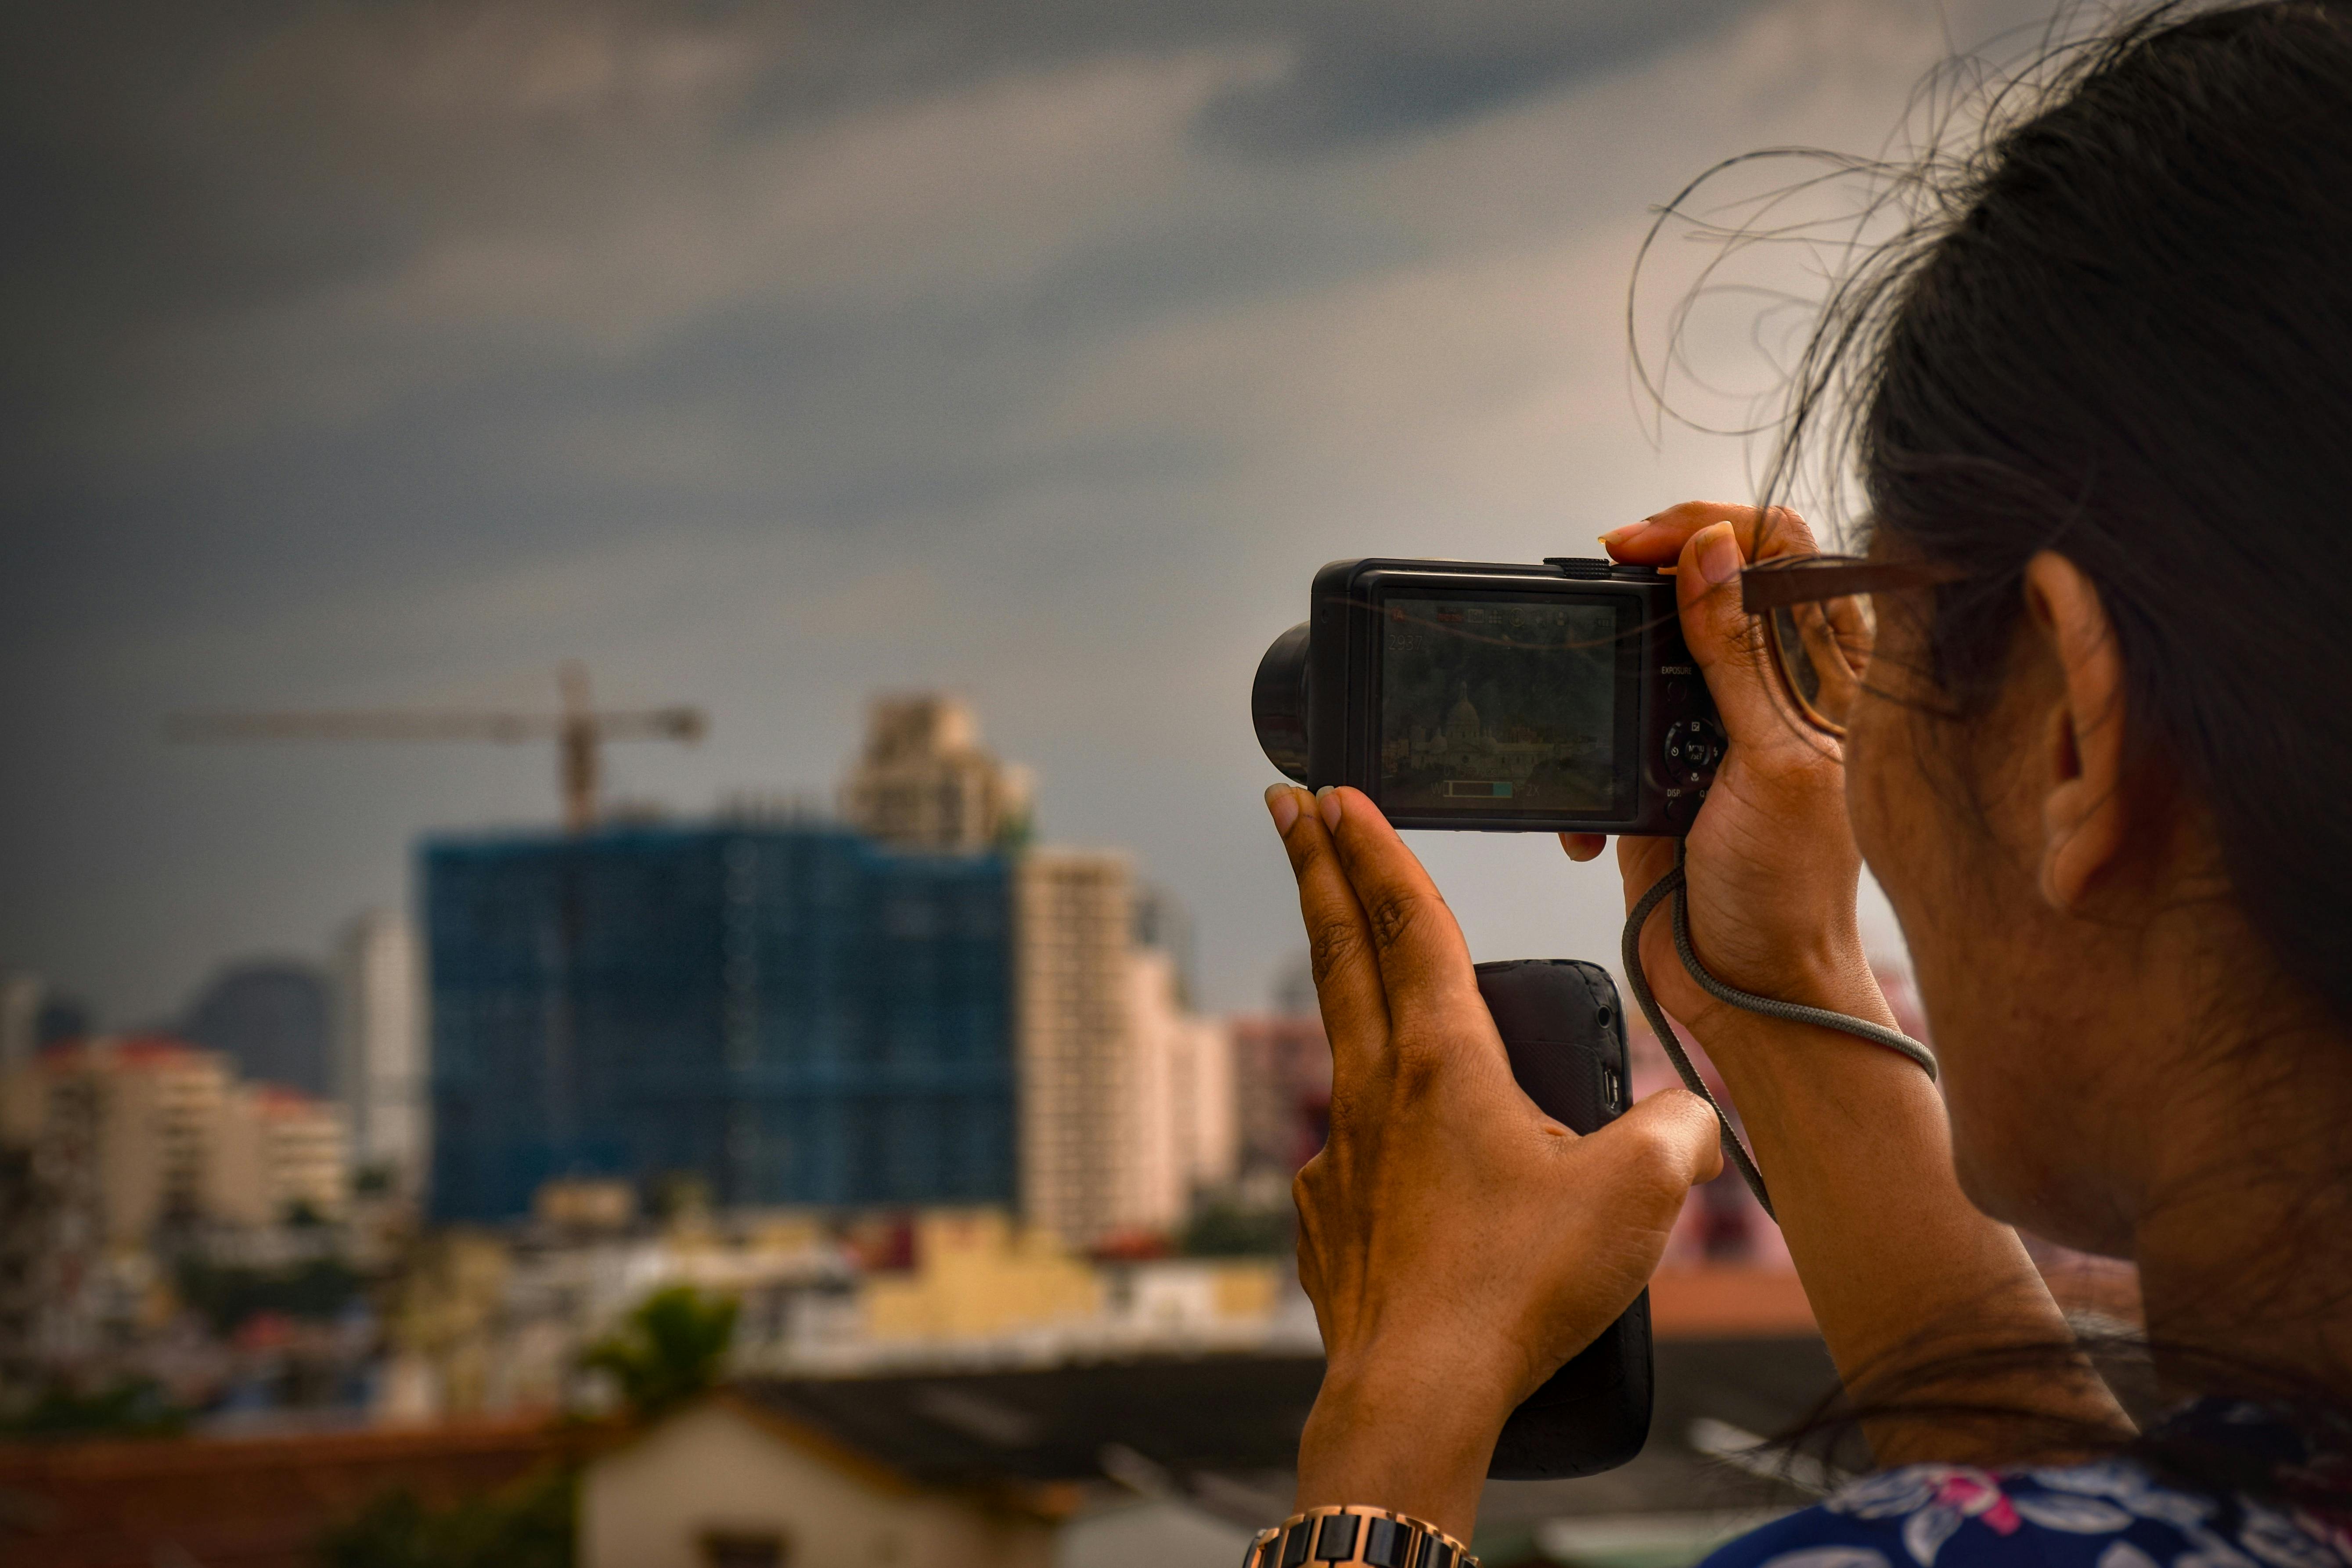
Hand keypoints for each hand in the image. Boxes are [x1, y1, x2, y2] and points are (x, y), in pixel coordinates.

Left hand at [1267, 782, 1721, 1539]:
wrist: (1417, 1392)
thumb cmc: (1517, 1290)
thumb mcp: (1635, 1196)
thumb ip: (1677, 1134)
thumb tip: (1689, 1123)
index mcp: (1443, 1064)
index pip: (1410, 926)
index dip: (1377, 849)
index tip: (1336, 792)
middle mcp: (1376, 1094)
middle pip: (1343, 954)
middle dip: (1320, 868)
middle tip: (1289, 805)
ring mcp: (1340, 1156)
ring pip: (1342, 1044)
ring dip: (1343, 984)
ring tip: (1356, 964)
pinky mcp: (1331, 1218)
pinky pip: (1348, 1148)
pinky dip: (1369, 1124)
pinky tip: (1394, 1152)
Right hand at [1563, 502, 1890, 1037]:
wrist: (1744, 988)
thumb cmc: (1788, 890)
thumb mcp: (1771, 762)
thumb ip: (1739, 655)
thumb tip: (1713, 551)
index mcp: (1828, 672)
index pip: (1782, 550)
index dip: (1716, 528)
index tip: (1651, 542)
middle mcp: (1774, 684)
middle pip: (1708, 578)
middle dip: (1649, 574)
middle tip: (1603, 572)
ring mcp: (1713, 722)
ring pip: (1651, 640)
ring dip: (1610, 658)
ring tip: (1588, 673)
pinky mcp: (1659, 765)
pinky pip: (1611, 718)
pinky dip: (1590, 745)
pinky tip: (1596, 797)